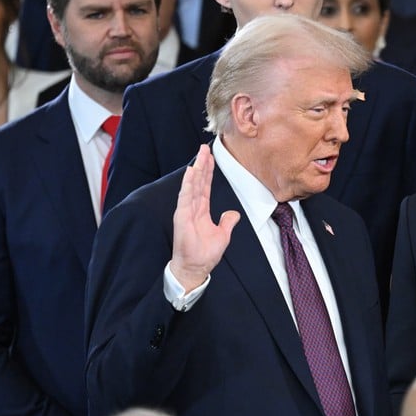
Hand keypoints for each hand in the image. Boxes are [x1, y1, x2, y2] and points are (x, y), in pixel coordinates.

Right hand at [169, 144, 239, 292]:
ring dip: (197, 169)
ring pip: (193, 185)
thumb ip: (227, 222)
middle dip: (203, 164)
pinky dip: (189, 184)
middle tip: (205, 147)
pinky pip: (186, 197)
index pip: (205, 186)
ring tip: (201, 154)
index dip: (208, 171)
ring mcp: (186, 211)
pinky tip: (192, 172)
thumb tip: (233, 214)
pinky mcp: (182, 217)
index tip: (211, 157)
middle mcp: (193, 207)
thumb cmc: (204, 254)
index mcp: (202, 210)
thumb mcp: (223, 235)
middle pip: (198, 181)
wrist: (195, 268)